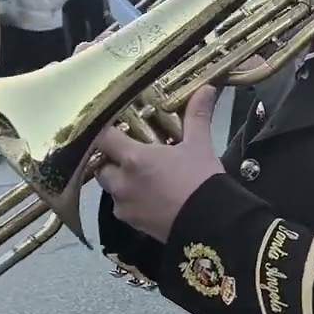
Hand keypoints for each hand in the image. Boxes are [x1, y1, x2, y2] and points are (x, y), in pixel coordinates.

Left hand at [93, 86, 224, 241]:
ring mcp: (124, 206)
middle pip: (102, 166)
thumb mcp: (200, 145)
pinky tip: (150, 198)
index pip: (102, 138)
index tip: (113, 126)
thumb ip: (197, 116)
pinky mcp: (132, 224)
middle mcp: (121, 182)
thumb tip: (206, 88)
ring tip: (142, 177)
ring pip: (112, 188)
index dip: (104, 130)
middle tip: (130, 153)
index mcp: (133, 158)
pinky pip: (123, 208)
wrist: (211, 224)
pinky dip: (131, 201)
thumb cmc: (201, 180)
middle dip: (111, 160)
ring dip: (120, 181)